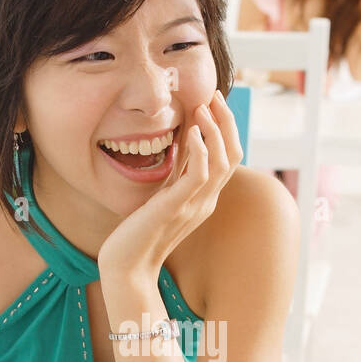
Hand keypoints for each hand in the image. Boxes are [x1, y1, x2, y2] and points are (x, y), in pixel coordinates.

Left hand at [96, 90, 242, 284]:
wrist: (126, 266)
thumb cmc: (138, 232)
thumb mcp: (163, 195)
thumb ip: (177, 174)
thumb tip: (183, 143)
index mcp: (205, 198)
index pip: (230, 157)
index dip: (226, 127)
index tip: (213, 101)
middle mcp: (206, 201)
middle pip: (234, 155)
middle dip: (227, 122)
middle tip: (215, 95)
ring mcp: (194, 206)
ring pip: (224, 162)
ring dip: (216, 130)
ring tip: (202, 107)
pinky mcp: (177, 208)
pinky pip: (200, 175)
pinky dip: (200, 150)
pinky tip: (190, 132)